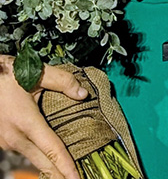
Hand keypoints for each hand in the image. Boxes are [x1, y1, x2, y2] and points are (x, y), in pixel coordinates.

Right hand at [0, 55, 86, 178]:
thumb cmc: (7, 76)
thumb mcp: (37, 74)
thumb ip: (63, 81)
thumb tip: (84, 94)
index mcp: (26, 122)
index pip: (52, 149)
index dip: (65, 166)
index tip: (76, 178)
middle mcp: (15, 137)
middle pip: (43, 162)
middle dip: (59, 175)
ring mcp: (6, 141)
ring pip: (33, 157)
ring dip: (48, 164)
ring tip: (65, 170)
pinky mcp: (2, 140)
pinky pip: (24, 151)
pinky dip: (37, 155)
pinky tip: (47, 154)